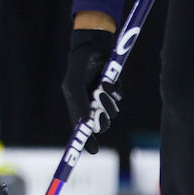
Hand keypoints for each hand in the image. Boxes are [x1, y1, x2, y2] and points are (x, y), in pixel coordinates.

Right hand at [62, 28, 119, 153]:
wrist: (93, 42)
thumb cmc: (79, 63)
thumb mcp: (74, 85)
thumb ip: (79, 104)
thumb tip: (85, 123)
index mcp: (76, 103)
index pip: (81, 127)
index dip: (86, 141)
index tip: (93, 151)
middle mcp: (89, 101)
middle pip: (99, 122)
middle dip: (101, 120)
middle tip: (101, 115)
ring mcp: (102, 94)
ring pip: (111, 110)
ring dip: (109, 103)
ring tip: (101, 89)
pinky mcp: (113, 85)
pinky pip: (119, 96)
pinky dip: (116, 91)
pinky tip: (109, 81)